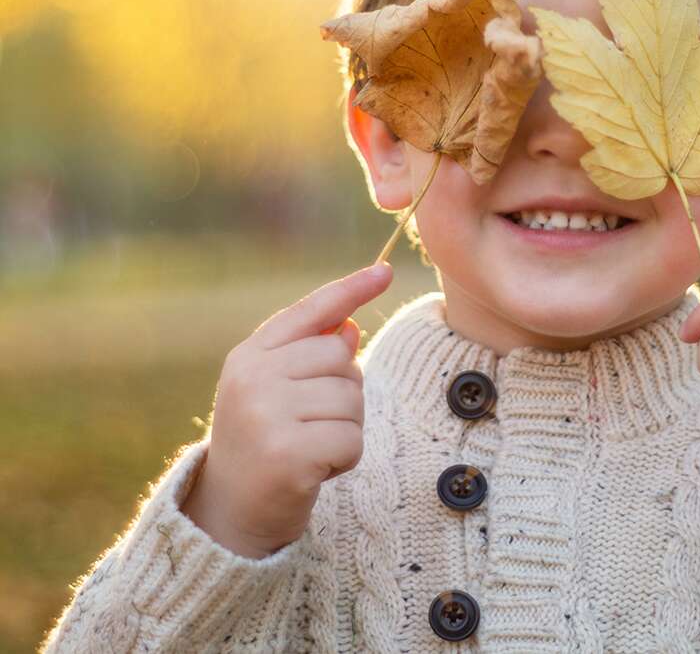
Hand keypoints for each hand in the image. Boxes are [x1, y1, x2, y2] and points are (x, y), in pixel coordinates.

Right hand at [181, 263, 392, 556]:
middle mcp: (252, 379)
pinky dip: (345, 459)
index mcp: (249, 356)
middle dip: (343, 391)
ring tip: (310, 447)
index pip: (310, 312)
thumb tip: (350, 326)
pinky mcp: (287, 454)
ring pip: (351, 399)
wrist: (229, 515)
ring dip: (345, 429)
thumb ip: (309, 355)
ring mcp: (266, 415)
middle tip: (310, 424)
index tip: (384, 271)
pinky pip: (351, 439)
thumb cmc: (263, 444)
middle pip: (341, 357)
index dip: (350, 290)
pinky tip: (315, 471)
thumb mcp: (275, 391)